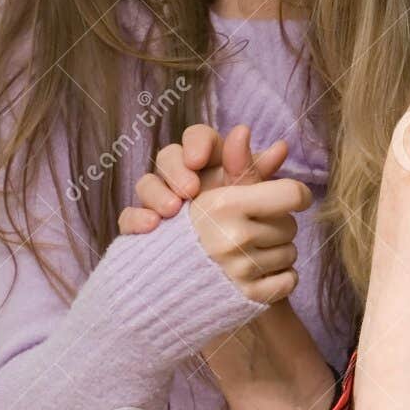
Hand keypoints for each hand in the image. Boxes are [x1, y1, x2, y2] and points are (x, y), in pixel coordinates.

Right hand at [118, 122, 288, 235]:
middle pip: (168, 157)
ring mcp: (159, 201)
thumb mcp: (249, 198)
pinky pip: (128, 217)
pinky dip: (135, 220)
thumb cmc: (241, 226)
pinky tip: (150, 228)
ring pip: (146, 185)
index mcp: (210, 161)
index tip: (200, 159)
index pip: (198, 137)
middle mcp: (181, 177)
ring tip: (170, 212)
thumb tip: (281, 147)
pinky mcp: (143, 228)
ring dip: (157, 196)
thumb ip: (258, 174)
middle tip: (188, 191)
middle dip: (175, 171)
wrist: (222, 273)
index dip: (197, 143)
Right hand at [128, 122, 312, 305]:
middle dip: (274, 225)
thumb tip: (281, 146)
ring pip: (290, 253)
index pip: (293, 194)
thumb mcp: (214, 193)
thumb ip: (245, 167)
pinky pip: (289, 281)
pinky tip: (255, 274)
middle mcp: (231, 238)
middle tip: (249, 228)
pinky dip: (279, 279)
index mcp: (224, 205)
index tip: (294, 198)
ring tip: (247, 252)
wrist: (163, 284)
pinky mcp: (246, 298)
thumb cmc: (192, 228)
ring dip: (275, 252)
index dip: (296, 194)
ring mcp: (239, 271)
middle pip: (291, 225)